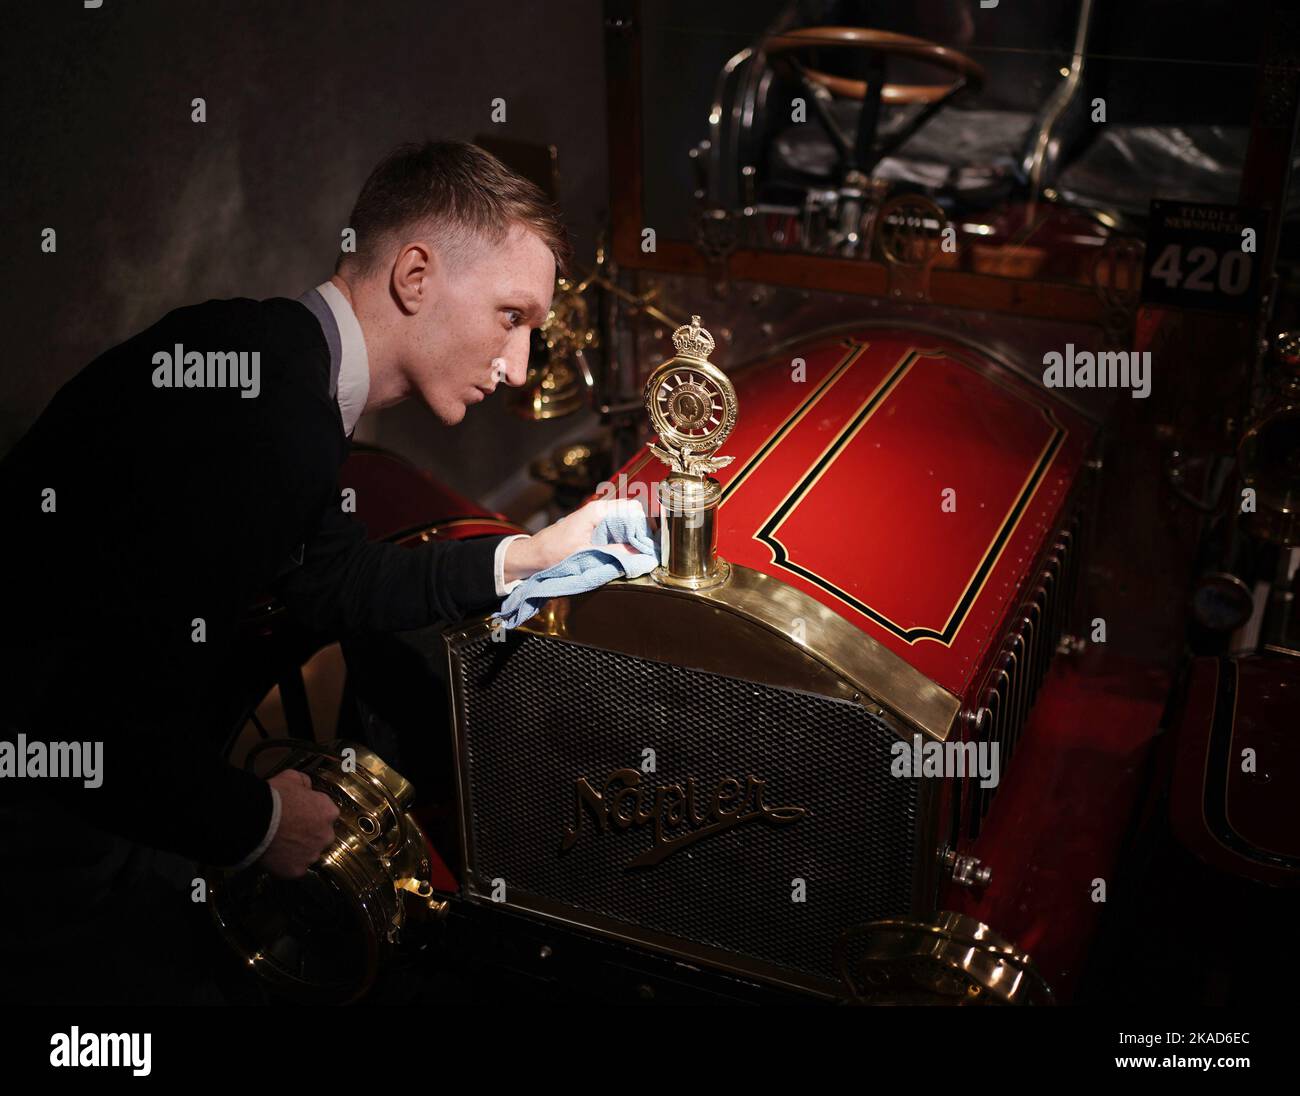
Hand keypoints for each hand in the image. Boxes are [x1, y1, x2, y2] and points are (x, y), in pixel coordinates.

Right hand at [259, 769, 339, 878]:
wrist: (255, 821)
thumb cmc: (275, 798)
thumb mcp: (292, 778)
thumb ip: (305, 783)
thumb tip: (307, 788)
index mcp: (329, 812)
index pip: (326, 815)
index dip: (312, 814)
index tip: (299, 815)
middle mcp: (326, 835)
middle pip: (321, 837)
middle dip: (309, 835)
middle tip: (290, 831)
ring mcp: (312, 855)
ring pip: (309, 854)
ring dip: (299, 850)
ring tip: (280, 844)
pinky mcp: (297, 870)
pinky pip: (294, 868)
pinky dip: (287, 864)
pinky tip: (275, 856)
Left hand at [504, 498, 646, 582]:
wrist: (532, 555)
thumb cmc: (553, 552)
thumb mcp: (586, 555)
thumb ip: (615, 554)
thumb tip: (642, 556)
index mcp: (598, 510)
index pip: (634, 508)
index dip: (646, 525)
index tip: (651, 544)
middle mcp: (599, 510)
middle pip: (633, 514)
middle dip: (643, 532)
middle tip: (647, 552)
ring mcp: (597, 518)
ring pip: (626, 522)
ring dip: (634, 537)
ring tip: (638, 554)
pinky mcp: (595, 527)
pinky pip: (617, 529)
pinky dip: (624, 540)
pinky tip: (625, 553)